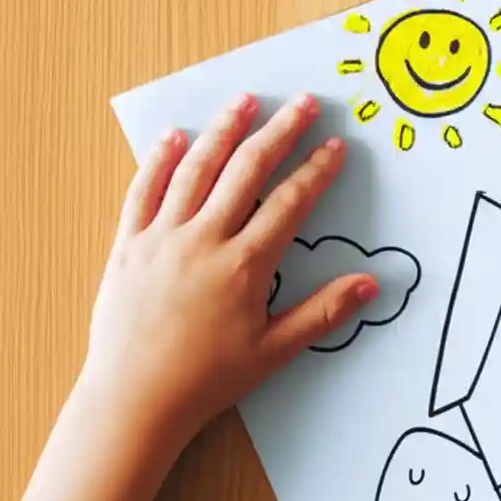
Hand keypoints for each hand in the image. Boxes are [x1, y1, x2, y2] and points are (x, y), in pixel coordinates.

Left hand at [80, 93, 376, 449]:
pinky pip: (144, 190)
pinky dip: (160, 160)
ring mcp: (162, 237)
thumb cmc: (206, 380)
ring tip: (245, 100)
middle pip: (248, 170)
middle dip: (280, 132)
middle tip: (303, 103)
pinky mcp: (129, 244)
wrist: (134, 399)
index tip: (335, 146)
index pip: (290, 203)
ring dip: (223, 130)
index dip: (316, 170)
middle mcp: (204, 240)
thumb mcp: (274, 351)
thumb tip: (371, 284)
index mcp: (244, 265)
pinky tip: (176, 137)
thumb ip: (323, 313)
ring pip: (196, 169)